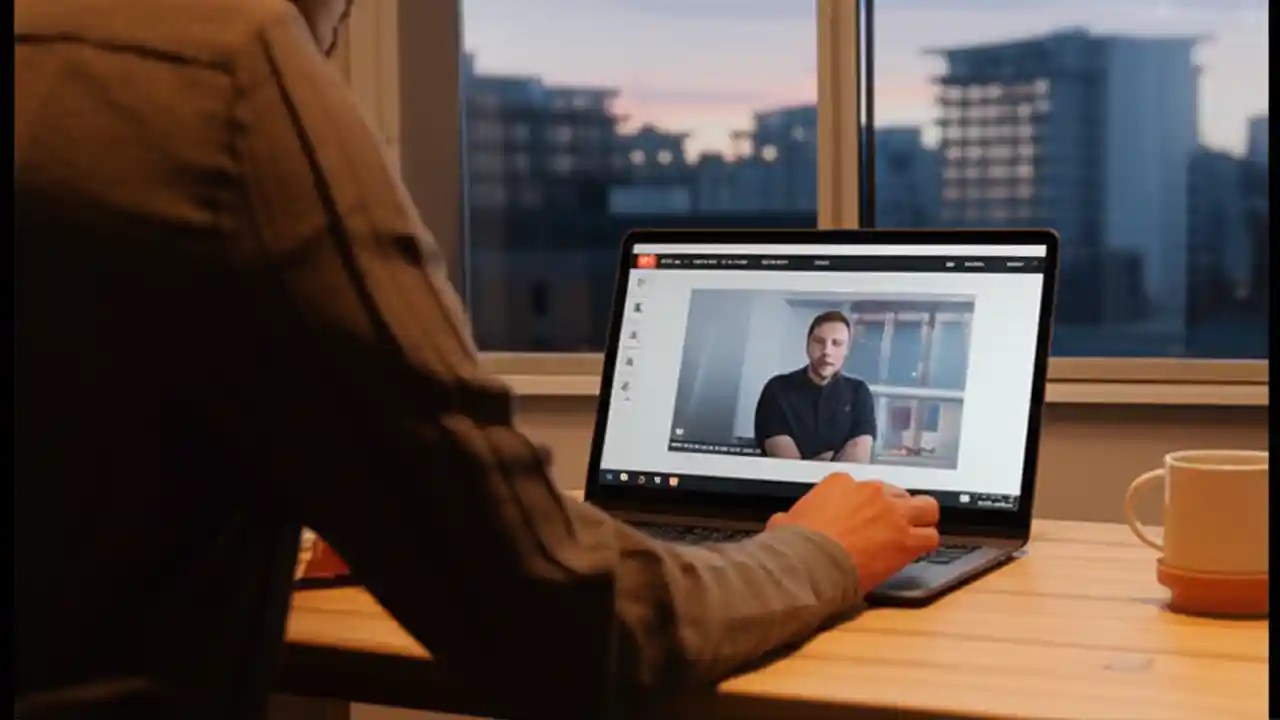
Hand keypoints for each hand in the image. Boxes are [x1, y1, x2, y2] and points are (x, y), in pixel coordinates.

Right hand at [767, 472, 939, 591]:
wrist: (808, 562)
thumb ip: (790, 517)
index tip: (861, 520)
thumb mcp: (785, 520)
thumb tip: (783, 523)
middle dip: (896, 509)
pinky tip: (915, 553)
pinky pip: (930, 536)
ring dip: (921, 521)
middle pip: (897, 493)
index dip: (865, 506)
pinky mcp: (906, 538)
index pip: (863, 487)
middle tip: (889, 528)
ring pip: (926, 508)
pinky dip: (925, 544)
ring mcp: (892, 513)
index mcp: (840, 483)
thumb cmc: (795, 544)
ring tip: (913, 535)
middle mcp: (871, 491)